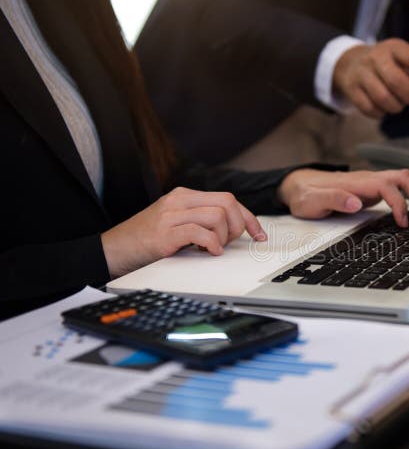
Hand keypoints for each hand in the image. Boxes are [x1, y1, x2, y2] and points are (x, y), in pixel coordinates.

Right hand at [101, 187, 265, 277]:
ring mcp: (170, 215)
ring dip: (223, 237)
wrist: (110, 251)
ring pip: (217, 216)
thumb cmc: (144, 242)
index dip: (248, 218)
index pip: (227, 199)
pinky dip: (212, 243)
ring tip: (211, 248)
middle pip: (227, 202)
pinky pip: (199, 232)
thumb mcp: (175, 224)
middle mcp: (178, 201)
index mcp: (183, 197)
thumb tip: (234, 230)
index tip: (259, 235)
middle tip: (228, 242)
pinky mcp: (164, 234)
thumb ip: (200, 221)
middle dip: (239, 225)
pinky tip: (209, 252)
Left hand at [277, 169, 408, 226]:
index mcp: (356, 183)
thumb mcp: (312, 200)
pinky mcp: (371, 190)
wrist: (297, 186)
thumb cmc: (304, 194)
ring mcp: (370, 184)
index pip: (387, 186)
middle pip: (403, 177)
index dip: (399, 203)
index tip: (402, 222)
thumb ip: (333, 199)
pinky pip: (397, 189)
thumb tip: (356, 202)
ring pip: (403, 180)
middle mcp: (367, 180)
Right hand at [333, 39, 408, 117]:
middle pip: (398, 83)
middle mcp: (377, 57)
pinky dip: (381, 112)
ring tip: (396, 100)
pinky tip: (382, 105)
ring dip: (396, 106)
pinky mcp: (352, 89)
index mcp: (396, 47)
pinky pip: (371, 109)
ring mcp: (362, 73)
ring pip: (384, 99)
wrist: (350, 62)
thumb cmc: (390, 62)